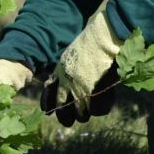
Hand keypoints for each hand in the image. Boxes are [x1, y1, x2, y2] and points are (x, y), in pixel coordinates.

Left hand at [41, 11, 120, 126]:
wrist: (103, 36)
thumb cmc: (92, 40)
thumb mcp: (70, 55)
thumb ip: (65, 70)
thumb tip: (60, 82)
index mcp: (60, 72)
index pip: (49, 94)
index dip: (49, 104)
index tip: (49, 112)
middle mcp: (67, 84)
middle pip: (62, 112)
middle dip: (67, 117)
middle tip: (76, 116)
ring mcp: (80, 90)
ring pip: (81, 115)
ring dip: (86, 113)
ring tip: (92, 105)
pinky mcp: (95, 93)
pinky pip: (97, 111)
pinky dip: (101, 108)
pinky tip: (105, 100)